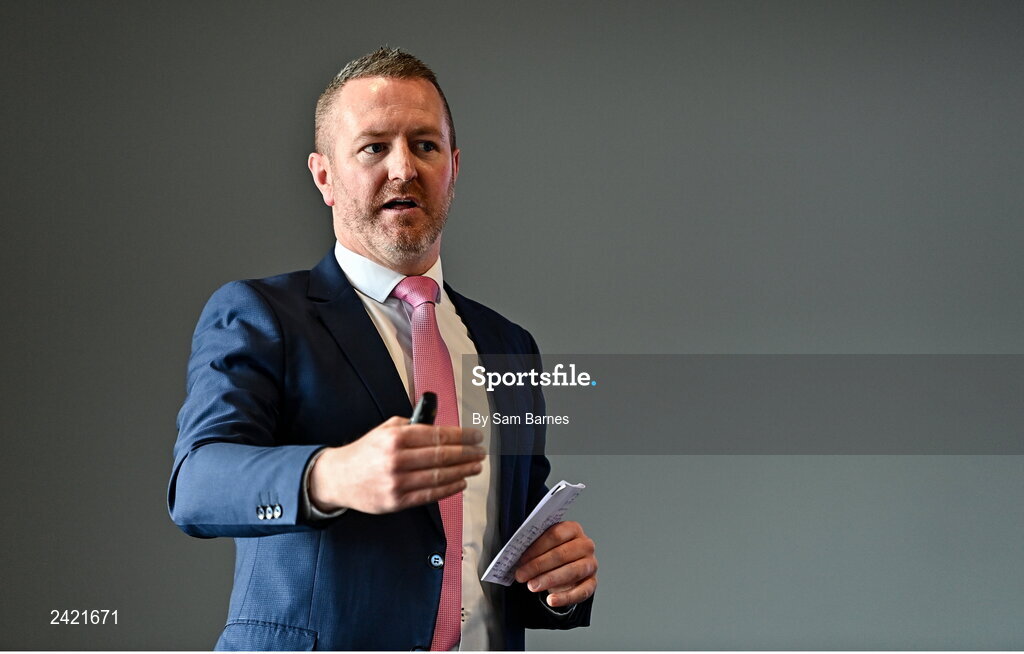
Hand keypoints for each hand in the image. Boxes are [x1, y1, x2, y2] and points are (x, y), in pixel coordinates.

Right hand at [309, 416, 485, 513]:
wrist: (338, 478)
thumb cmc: (365, 452)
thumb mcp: (385, 429)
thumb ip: (413, 425)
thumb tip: (442, 425)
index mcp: (395, 437)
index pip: (438, 435)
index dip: (462, 436)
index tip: (476, 436)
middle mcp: (396, 459)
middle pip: (442, 456)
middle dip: (467, 454)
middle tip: (480, 452)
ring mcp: (396, 483)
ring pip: (439, 477)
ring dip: (462, 471)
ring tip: (475, 467)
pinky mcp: (396, 502)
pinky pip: (430, 495)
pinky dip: (449, 489)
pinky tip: (460, 482)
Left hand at [514, 521, 597, 608]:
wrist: (565, 568)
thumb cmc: (551, 553)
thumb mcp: (543, 545)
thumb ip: (533, 545)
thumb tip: (515, 553)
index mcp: (573, 529)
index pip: (555, 535)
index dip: (536, 548)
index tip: (520, 559)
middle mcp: (585, 545)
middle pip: (562, 554)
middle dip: (538, 566)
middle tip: (521, 575)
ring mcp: (591, 564)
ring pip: (572, 571)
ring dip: (549, 580)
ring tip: (532, 586)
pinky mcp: (592, 582)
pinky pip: (582, 591)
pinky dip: (565, 598)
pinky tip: (551, 601)